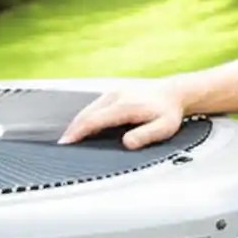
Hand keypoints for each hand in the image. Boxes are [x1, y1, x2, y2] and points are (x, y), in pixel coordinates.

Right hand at [59, 79, 184, 148]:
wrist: (174, 93)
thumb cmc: (169, 113)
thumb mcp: (164, 128)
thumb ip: (145, 135)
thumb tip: (126, 143)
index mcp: (125, 105)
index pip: (95, 119)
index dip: (79, 132)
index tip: (67, 143)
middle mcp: (116, 96)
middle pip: (86, 113)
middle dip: (73, 129)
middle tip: (62, 145)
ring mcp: (113, 92)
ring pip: (88, 108)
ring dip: (77, 123)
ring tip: (69, 139)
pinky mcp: (113, 92)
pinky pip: (94, 106)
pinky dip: (85, 117)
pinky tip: (83, 128)